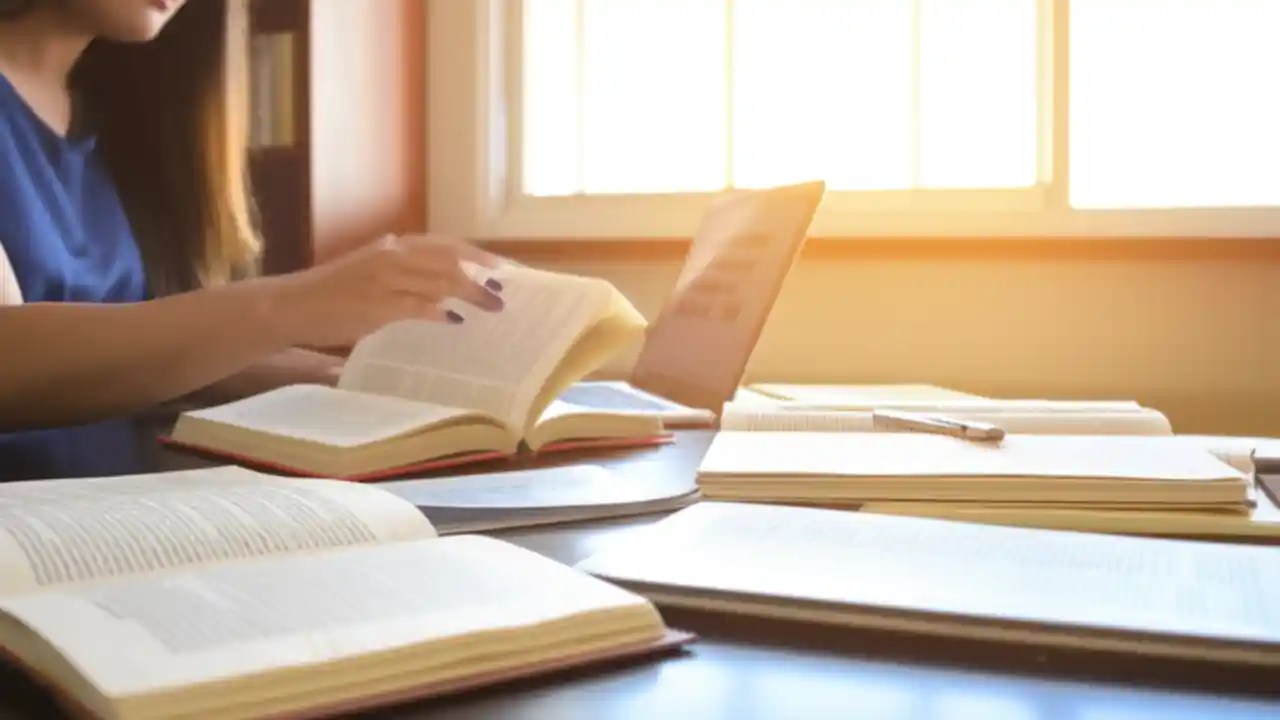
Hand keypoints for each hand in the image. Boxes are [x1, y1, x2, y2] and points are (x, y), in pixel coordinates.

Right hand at [263, 234, 505, 347]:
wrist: (292, 305)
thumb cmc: (334, 294)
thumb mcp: (373, 274)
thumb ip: (408, 277)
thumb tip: (448, 293)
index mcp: (392, 246)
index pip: (445, 244)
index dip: (477, 255)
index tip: (502, 267)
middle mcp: (391, 255)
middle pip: (450, 259)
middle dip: (481, 275)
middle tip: (504, 292)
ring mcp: (384, 278)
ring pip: (440, 280)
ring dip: (470, 294)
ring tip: (491, 307)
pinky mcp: (377, 304)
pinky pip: (418, 305)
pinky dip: (439, 311)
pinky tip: (455, 320)